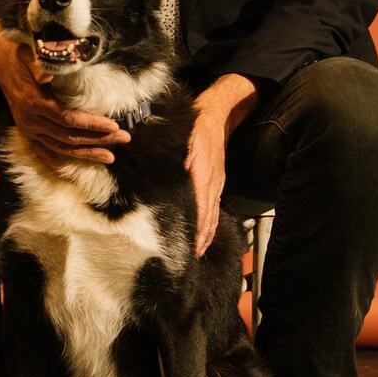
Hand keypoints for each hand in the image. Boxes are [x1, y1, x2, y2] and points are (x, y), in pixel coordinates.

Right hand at [0, 25, 129, 163]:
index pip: (67, 118)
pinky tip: (79, 171)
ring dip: (87, 154)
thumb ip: (39, 64)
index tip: (113, 125)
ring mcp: (28, 130)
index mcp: (33, 102)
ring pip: (61, 148)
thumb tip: (49, 74)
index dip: (91, 124)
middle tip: (124, 138)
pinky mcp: (28, 134)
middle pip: (69, 136)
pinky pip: (45, 154)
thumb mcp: (28, 53)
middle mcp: (30, 121)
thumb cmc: (19, 56)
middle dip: (98, 139)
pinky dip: (61, 164)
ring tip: (111, 157)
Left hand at [184, 73, 257, 255]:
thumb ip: (175, 163)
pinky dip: (210, 224)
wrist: (216, 118)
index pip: (200, 209)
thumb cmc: (195, 129)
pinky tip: (204, 234)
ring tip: (198, 253)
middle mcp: (213, 184)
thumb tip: (160, 181)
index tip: (190, 246)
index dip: (196, 229)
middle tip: (192, 257)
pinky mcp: (217, 184)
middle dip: (202, 240)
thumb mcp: (183, 143)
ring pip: (213, 216)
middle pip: (209, 218)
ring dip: (206, 236)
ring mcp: (217, 185)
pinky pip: (214, 208)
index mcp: (203, 176)